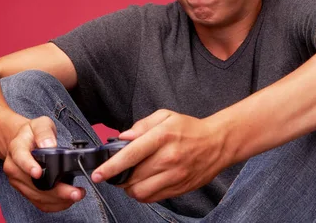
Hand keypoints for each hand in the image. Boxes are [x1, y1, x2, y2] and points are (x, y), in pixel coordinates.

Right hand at [2, 116, 85, 211]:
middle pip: (33, 183)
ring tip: (77, 195)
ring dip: (58, 199)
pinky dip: (54, 204)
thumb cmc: (32, 133)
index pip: (21, 159)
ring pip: (37, 196)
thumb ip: (44, 132)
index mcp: (16, 149)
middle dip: (56, 190)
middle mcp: (14, 168)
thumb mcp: (40, 124)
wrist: (21, 142)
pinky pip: (38, 202)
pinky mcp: (25, 190)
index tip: (39, 173)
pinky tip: (67, 200)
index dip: (29, 166)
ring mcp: (18, 181)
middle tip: (75, 192)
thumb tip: (50, 144)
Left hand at [92, 110, 228, 202]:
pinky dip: (142, 194)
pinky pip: (153, 198)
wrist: (217, 143)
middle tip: (113, 173)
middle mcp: (168, 158)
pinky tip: (142, 183)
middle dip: (117, 177)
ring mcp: (175, 176)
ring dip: (128, 188)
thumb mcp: (166, 116)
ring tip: (128, 179)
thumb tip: (123, 137)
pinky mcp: (179, 188)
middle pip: (132, 177)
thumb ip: (141, 125)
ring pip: (140, 191)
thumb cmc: (189, 128)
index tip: (97, 174)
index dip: (111, 166)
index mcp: (162, 137)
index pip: (130, 155)